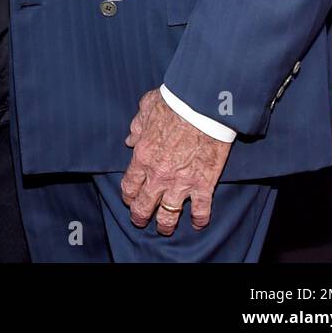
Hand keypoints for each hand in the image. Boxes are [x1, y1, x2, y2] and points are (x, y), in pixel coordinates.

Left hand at [121, 88, 231, 234]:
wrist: (201, 107)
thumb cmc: (173, 103)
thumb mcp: (146, 109)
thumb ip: (136, 127)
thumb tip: (130, 140)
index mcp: (142, 156)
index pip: (129, 184)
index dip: (128, 195)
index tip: (129, 200)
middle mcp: (158, 174)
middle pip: (145, 204)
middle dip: (140, 215)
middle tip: (140, 220)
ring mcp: (181, 183)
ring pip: (169, 214)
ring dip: (165, 225)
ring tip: (164, 229)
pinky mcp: (203, 184)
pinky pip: (201, 209)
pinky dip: (199, 219)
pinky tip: (198, 223)